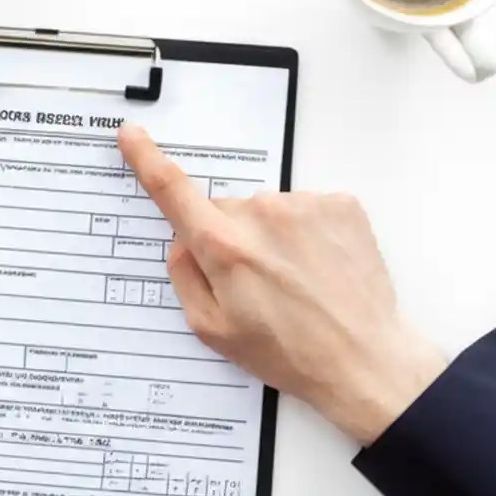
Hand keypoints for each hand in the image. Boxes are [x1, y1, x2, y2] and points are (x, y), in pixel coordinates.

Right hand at [118, 125, 445, 444]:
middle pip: (225, 210)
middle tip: (257, 286)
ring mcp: (304, 205)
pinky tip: (319, 268)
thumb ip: (185, 277)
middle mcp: (261, 215)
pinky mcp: (340, 205)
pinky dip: (307, 233)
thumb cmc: (288, 352)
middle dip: (230, 239)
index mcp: (224, 248)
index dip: (146, 159)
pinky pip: (305, 209)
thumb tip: (182, 241)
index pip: (173, 191)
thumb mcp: (212, 330)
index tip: (131, 135)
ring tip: (296, 283)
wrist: (364, 360)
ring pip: (267, 210)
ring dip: (272, 237)